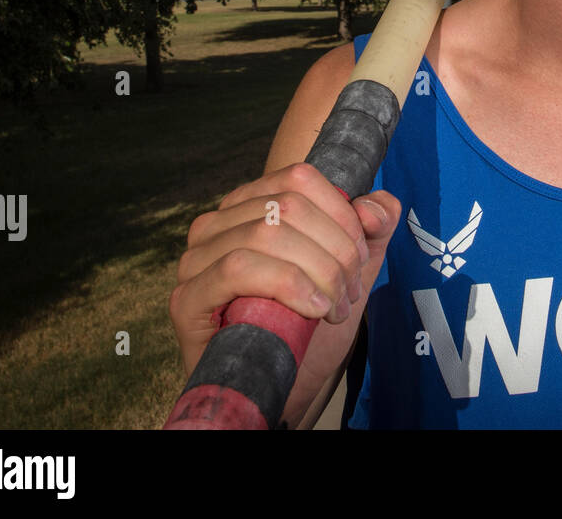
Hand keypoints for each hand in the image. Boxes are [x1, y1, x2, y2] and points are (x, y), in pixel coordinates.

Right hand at [168, 162, 399, 408]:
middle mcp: (217, 224)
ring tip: (334, 308)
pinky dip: (287, 283)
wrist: (283, 381)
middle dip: (335, 251)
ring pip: (267, 234)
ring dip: (318, 272)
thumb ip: (373, 227)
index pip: (299, 180)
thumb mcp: (354, 266)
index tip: (362, 257)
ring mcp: (196, 259)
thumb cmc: (311, 318)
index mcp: (251, 204)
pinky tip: (312, 308)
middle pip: (288, 207)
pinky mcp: (187, 298)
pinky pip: (237, 268)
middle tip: (350, 293)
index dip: (341, 215)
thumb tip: (374, 206)